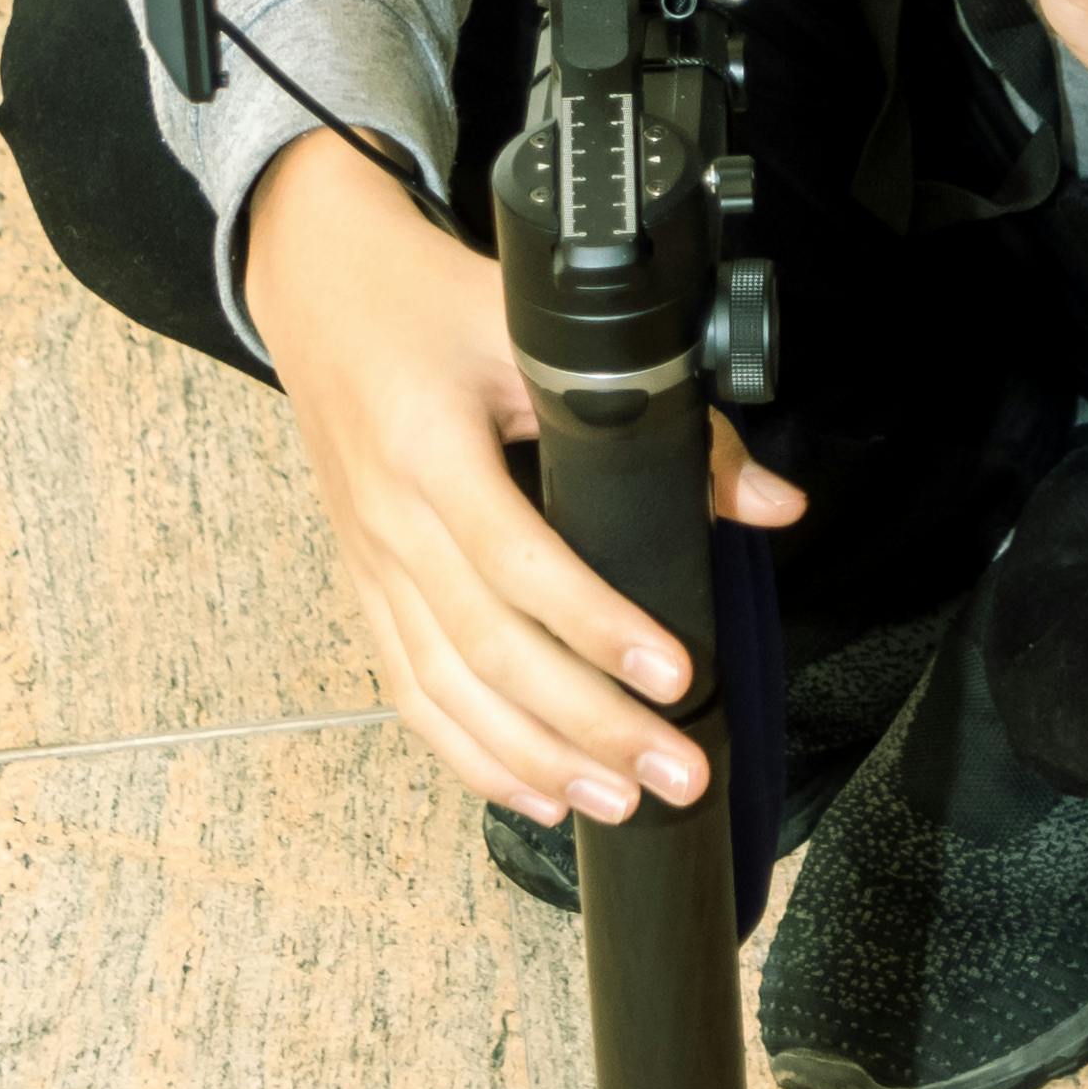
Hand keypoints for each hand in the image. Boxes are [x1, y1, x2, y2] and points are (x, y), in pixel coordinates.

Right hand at [242, 131, 804, 825]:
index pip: (518, 563)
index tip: (674, 677)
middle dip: (586, 726)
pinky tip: (534, 796)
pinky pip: (409, 691)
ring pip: (445, 691)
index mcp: (430, 448)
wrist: (318, 286)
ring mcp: (370, 563)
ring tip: (617, 802)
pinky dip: (469, 754)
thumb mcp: (538, 330)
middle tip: (674, 772)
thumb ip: (662, 415)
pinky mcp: (364, 586)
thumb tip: (769, 501)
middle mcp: (391, 520)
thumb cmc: (432, 300)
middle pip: (488, 652)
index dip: (598, 629)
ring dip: (534, 760)